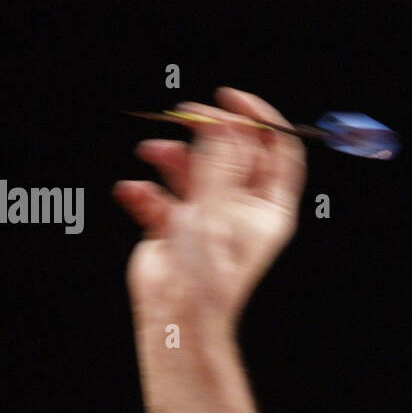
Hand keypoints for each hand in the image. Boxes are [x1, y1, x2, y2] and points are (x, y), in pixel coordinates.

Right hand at [113, 87, 306, 324]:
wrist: (174, 313)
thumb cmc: (208, 270)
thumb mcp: (220, 207)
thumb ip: (221, 160)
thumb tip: (225, 121)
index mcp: (267, 206)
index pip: (277, 152)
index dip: (259, 121)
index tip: (232, 99)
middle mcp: (239, 208)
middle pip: (231, 153)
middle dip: (208, 132)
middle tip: (187, 114)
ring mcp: (206, 216)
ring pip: (192, 168)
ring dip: (171, 155)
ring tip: (152, 153)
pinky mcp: (173, 226)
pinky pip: (159, 195)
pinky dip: (144, 190)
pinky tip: (135, 193)